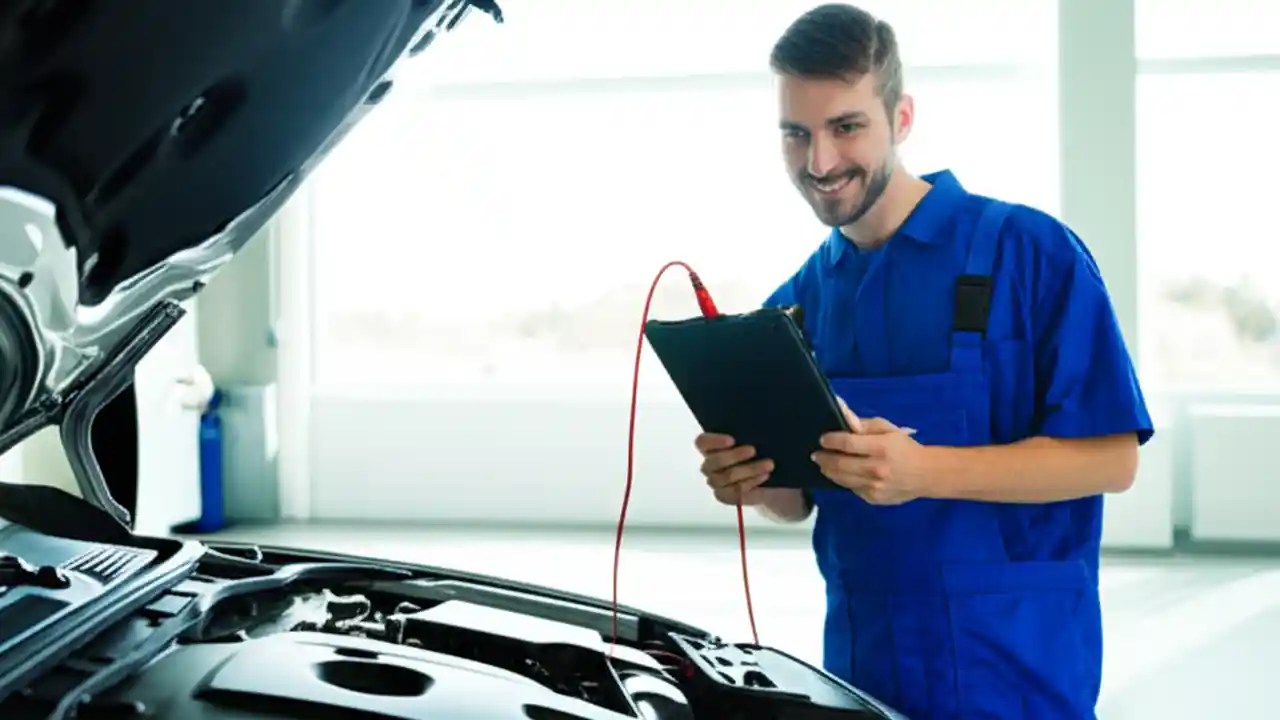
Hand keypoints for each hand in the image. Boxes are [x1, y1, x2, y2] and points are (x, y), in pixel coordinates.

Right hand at [695, 433, 773, 505]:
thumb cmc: (760, 451)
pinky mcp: (725, 496)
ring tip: (769, 464)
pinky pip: (734, 491)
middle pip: (714, 461)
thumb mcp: (756, 438)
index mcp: (711, 446)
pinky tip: (764, 476)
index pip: (702, 442)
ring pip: (726, 477)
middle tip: (753, 450)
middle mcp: (709, 464)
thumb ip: (749, 433)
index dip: (714, 441)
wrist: (769, 475)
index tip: (732, 440)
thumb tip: (754, 426)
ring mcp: (715, 482)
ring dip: (749, 469)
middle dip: (734, 456)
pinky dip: (751, 482)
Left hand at [811, 403, 930, 505]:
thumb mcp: (888, 429)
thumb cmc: (905, 447)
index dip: (831, 440)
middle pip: (840, 464)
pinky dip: (844, 480)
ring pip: (842, 479)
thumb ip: (864, 424)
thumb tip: (844, 416)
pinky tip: (841, 474)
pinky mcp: (873, 499)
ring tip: (823, 464)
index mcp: (881, 447)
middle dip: (824, 458)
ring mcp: (874, 487)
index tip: (822, 439)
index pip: (848, 443)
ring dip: (829, 471)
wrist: (926, 474)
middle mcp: (876, 469)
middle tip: (816, 454)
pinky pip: (852, 488)